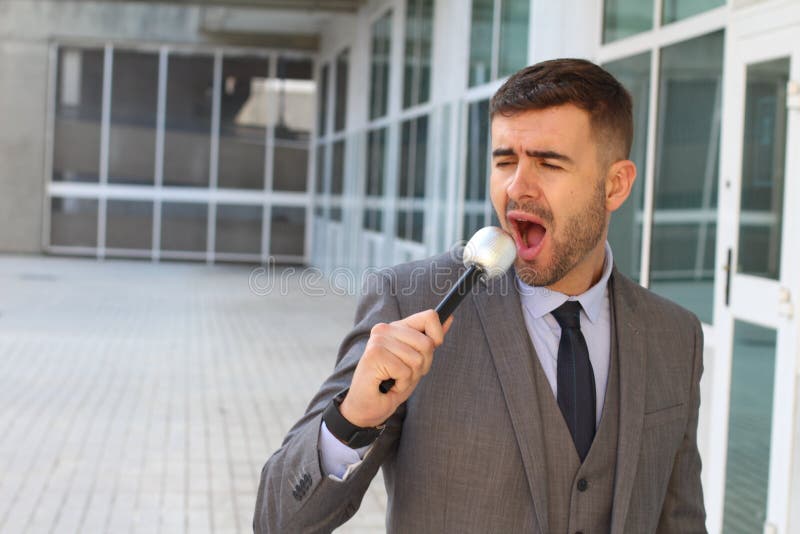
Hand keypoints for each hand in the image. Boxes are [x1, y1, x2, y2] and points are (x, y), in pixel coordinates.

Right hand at [339, 309, 453, 427]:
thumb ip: (430, 339)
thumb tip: (449, 318)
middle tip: (404, 374)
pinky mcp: (374, 355)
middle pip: (427, 343)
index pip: (429, 317)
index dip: (437, 337)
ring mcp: (378, 341)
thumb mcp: (417, 360)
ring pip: (417, 359)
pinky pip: (405, 371)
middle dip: (422, 365)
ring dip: (410, 377)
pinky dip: (401, 384)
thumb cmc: (391, 384)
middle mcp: (384, 329)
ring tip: (395, 380)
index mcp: (396, 327)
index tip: (428, 351)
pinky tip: (389, 385)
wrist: (367, 408)